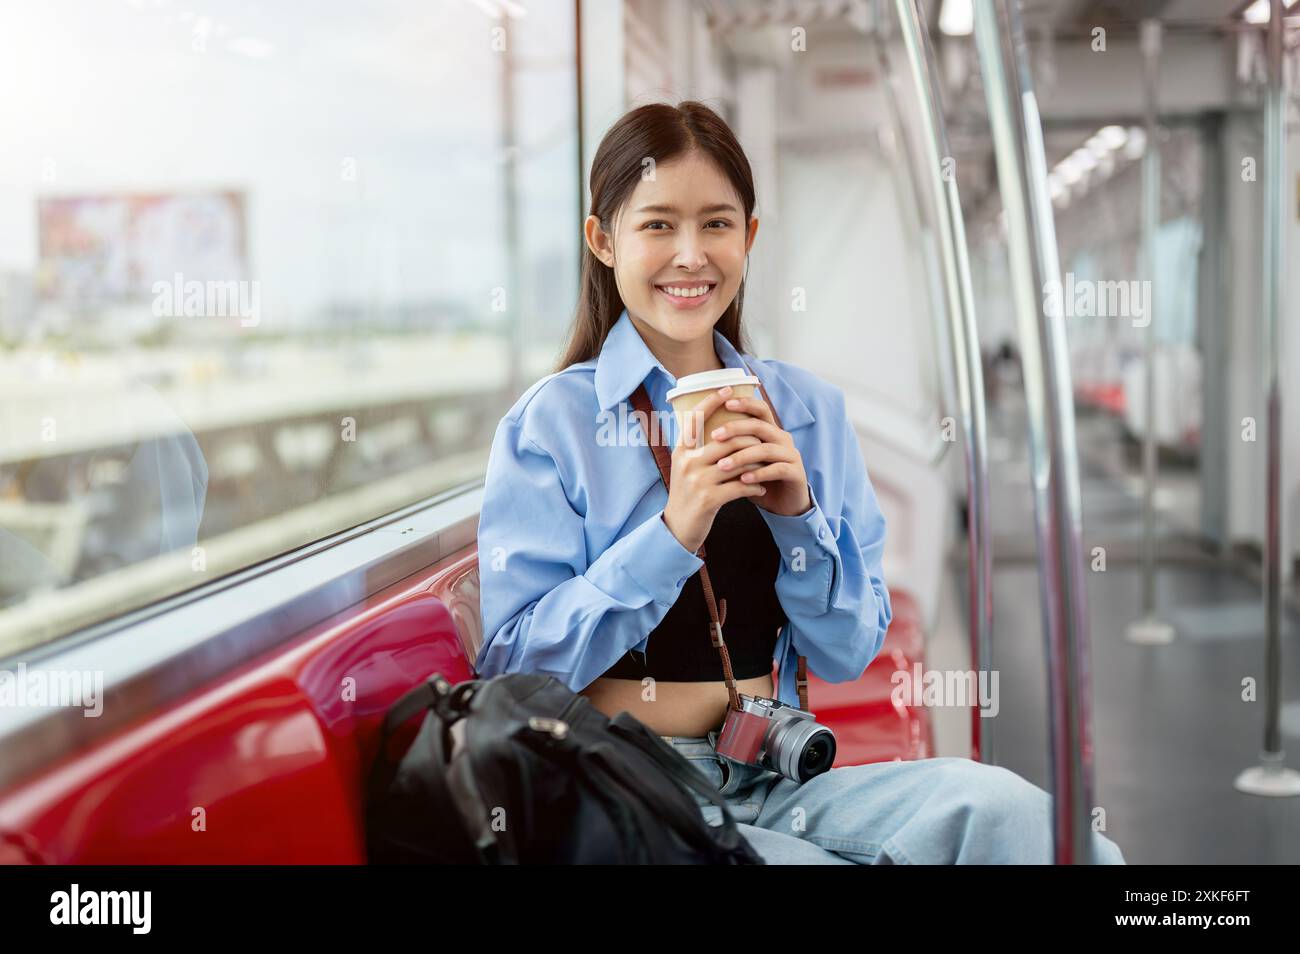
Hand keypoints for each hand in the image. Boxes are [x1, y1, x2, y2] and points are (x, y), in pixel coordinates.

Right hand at [660, 385, 769, 552]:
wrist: (678, 528)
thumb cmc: (687, 494)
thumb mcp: (685, 466)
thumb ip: (697, 446)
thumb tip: (717, 422)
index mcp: (682, 450)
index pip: (696, 417)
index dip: (712, 400)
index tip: (728, 387)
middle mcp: (688, 462)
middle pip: (726, 438)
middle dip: (749, 437)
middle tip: (764, 439)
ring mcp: (697, 481)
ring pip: (737, 461)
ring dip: (756, 463)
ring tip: (767, 463)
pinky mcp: (708, 500)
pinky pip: (740, 486)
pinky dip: (755, 486)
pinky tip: (762, 487)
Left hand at [707, 394, 811, 517]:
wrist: (782, 503)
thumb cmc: (757, 478)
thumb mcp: (742, 459)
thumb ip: (728, 446)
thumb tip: (696, 432)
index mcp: (770, 430)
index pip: (760, 409)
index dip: (745, 403)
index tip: (725, 402)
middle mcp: (783, 438)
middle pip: (760, 426)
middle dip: (736, 429)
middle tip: (714, 436)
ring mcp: (791, 455)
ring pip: (766, 449)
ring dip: (742, 456)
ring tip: (722, 465)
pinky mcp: (796, 473)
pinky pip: (777, 469)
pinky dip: (759, 473)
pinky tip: (743, 480)